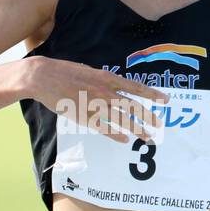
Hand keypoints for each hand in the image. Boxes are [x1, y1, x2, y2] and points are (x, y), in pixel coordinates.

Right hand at [26, 56, 167, 143]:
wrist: (43, 77)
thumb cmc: (65, 72)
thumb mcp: (89, 70)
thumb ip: (103, 79)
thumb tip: (115, 85)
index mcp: (106, 78)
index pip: (135, 87)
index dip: (152, 94)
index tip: (165, 100)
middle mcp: (104, 92)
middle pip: (133, 106)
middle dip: (148, 116)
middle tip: (160, 125)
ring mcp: (95, 105)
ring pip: (122, 119)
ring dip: (137, 129)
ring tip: (148, 137)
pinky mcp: (84, 117)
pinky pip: (105, 128)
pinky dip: (116, 134)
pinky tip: (126, 139)